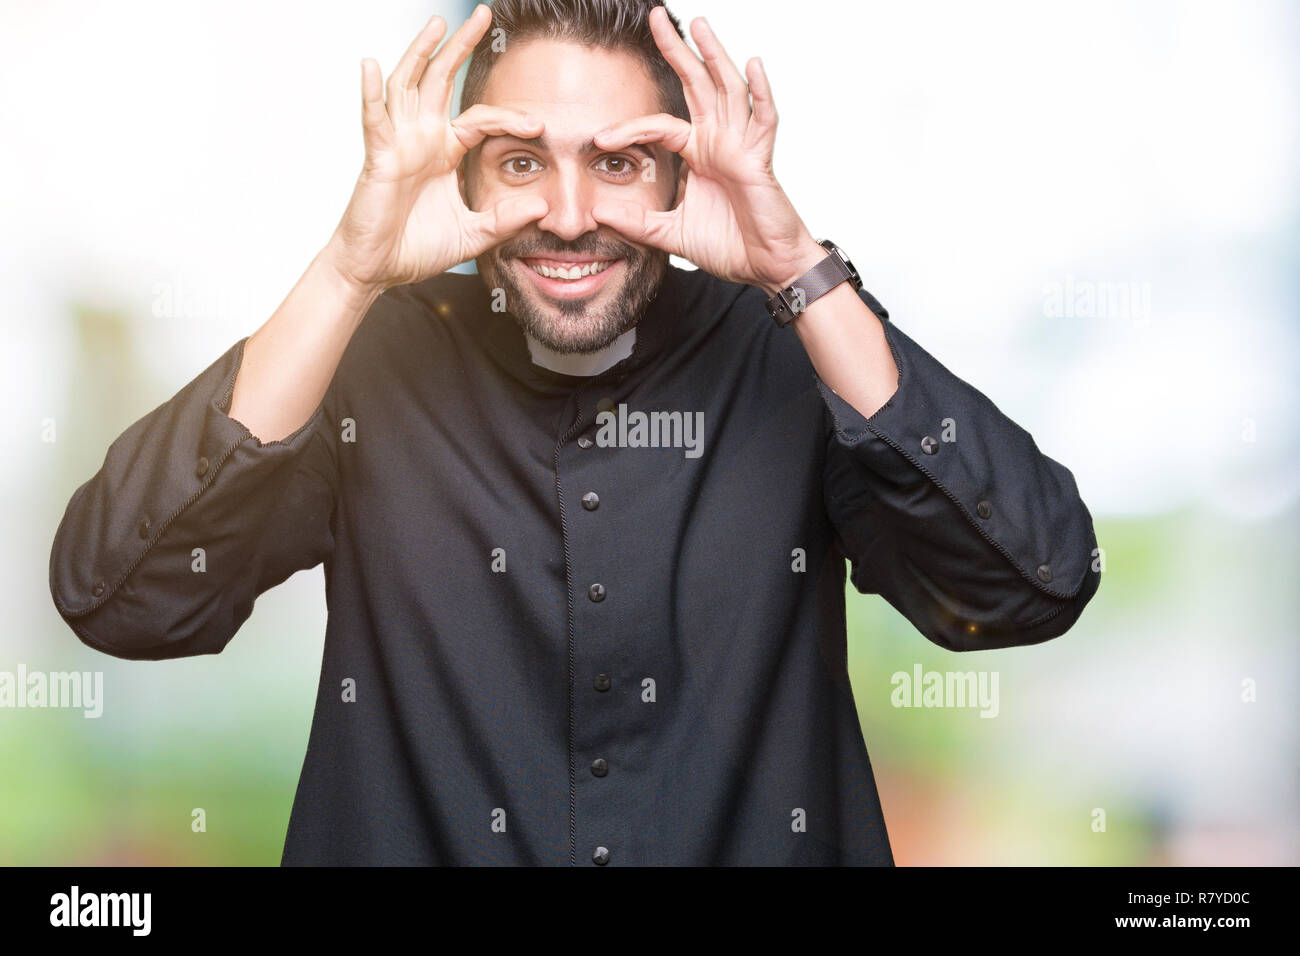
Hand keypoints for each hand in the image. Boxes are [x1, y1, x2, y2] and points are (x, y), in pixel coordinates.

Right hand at [325, 4, 548, 292]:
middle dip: (462, 46)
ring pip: (409, 85)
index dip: (509, 118)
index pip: (481, 119)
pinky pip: (374, 119)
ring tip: (437, 24)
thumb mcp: (474, 235)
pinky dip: (370, 92)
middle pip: (442, 79)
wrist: (379, 269)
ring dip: (421, 52)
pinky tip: (371, 64)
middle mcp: (421, 138)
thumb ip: (505, 221)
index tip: (539, 126)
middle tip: (484, 14)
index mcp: (444, 151)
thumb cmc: (416, 247)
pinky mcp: (379, 157)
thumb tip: (542, 208)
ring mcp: (398, 142)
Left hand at [589, 8, 825, 294]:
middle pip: (697, 85)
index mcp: (699, 154)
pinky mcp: (760, 159)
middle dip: (678, 51)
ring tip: (698, 24)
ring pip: (728, 90)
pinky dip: (761, 92)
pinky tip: (753, 63)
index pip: (660, 125)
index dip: (630, 128)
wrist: (766, 267)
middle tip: (656, 18)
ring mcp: (741, 146)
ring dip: (714, 55)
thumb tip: (599, 214)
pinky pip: (763, 119)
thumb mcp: (671, 235)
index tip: (600, 139)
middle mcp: (719, 142)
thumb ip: (638, 223)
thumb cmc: (730, 247)